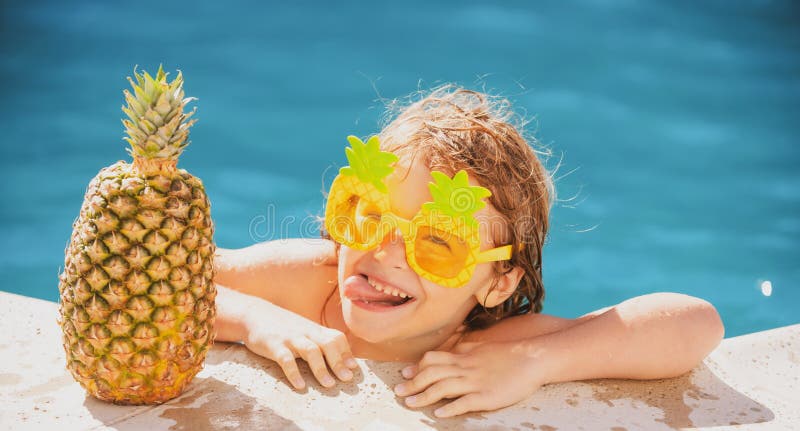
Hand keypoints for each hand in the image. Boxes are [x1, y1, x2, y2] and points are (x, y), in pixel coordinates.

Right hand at [242, 301, 358, 389]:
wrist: (253, 314)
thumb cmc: (282, 326)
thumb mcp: (303, 329)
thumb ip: (318, 340)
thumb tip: (338, 358)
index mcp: (314, 329)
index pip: (336, 337)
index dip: (346, 352)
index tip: (355, 369)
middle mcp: (305, 332)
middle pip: (328, 344)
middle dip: (338, 362)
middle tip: (347, 379)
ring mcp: (290, 338)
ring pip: (310, 351)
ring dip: (321, 369)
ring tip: (329, 385)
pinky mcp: (274, 345)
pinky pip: (286, 359)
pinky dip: (294, 373)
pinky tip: (300, 386)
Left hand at [393, 340, 547, 417]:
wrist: (533, 358)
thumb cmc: (508, 354)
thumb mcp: (482, 347)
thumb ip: (464, 348)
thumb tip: (451, 349)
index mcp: (464, 356)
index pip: (433, 359)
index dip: (417, 367)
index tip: (405, 373)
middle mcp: (466, 367)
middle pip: (432, 374)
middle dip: (413, 383)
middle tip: (398, 392)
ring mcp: (475, 382)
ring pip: (443, 388)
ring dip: (424, 397)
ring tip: (410, 404)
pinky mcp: (487, 396)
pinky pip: (465, 402)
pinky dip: (450, 408)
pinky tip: (439, 414)